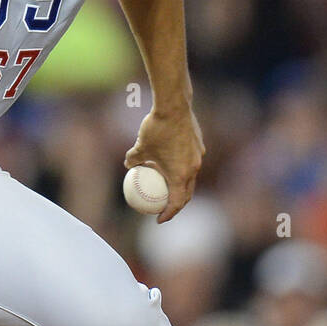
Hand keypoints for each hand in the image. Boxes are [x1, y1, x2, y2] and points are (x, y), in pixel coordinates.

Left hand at [124, 105, 204, 223]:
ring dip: (181, 186)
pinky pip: (191, 162)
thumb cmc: (155, 129)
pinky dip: (182, 168)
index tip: (159, 219)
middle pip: (187, 193)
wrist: (174, 106)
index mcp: (180, 175)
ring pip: (190, 177)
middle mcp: (193, 168)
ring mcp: (198, 156)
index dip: (169, 214)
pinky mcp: (198, 145)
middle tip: (164, 208)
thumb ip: (133, 160)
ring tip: (168, 188)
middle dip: (177, 204)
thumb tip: (128, 166)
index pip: (177, 202)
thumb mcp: (139, 147)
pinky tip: (171, 163)